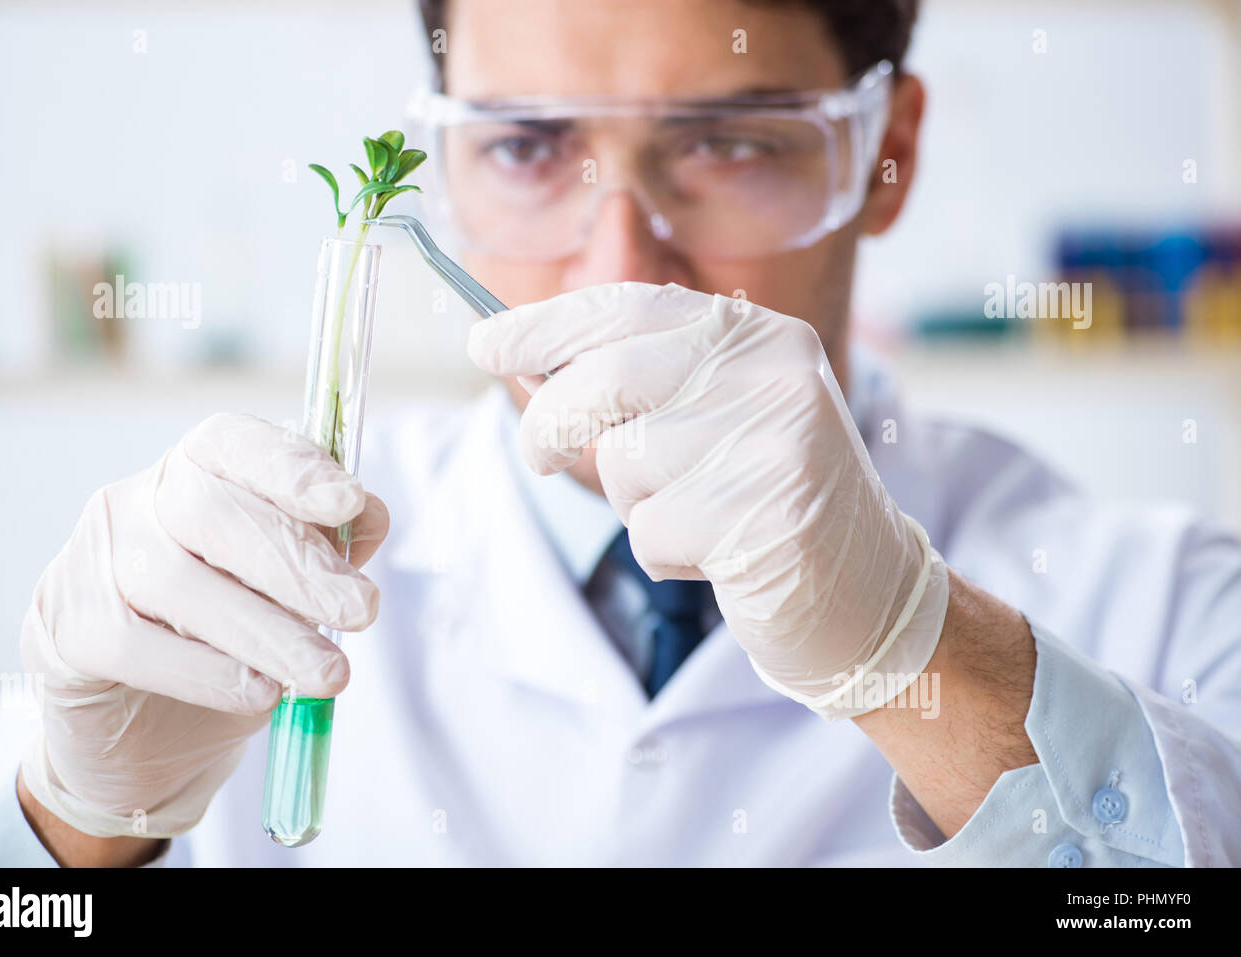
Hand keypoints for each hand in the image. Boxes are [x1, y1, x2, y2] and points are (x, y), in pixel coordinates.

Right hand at [20, 413, 387, 838]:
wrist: (145, 731)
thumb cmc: (228, 638)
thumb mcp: (286, 589)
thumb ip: (324, 545)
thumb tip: (368, 518)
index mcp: (193, 471)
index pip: (233, 443)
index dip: (293, 467)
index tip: (351, 501)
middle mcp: (134, 502)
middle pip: (210, 512)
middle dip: (297, 563)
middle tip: (363, 611)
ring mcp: (91, 562)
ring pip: (178, 583)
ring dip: (269, 632)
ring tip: (330, 673)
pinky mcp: (66, 629)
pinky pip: (137, 645)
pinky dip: (210, 673)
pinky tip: (262, 694)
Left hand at [468, 282, 947, 719]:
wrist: (866, 592)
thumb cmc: (765, 498)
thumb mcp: (715, 416)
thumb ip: (640, 384)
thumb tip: (522, 360)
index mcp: (757, 336)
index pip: (628, 308)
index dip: (545, 325)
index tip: (484, 342)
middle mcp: (773, 374)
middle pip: (608, 377)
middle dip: (550, 421)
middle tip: (538, 456)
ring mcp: (777, 443)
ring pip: (626, 462)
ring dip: (636, 503)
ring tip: (699, 515)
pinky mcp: (768, 519)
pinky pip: (653, 532)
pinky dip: (666, 554)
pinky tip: (722, 557)